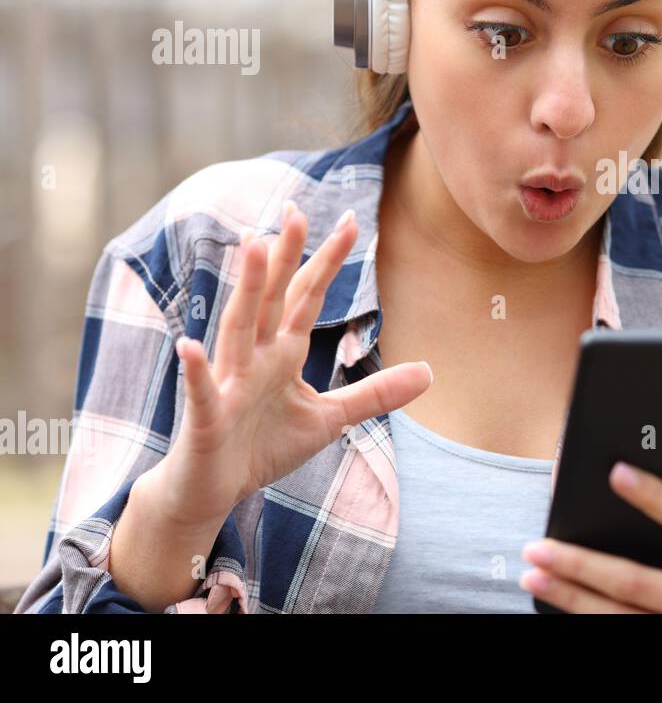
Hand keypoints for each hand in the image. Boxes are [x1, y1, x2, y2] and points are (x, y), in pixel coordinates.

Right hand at [153, 199, 432, 529]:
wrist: (210, 492)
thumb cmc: (262, 448)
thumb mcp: (329, 419)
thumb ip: (373, 393)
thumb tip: (430, 372)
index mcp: (281, 354)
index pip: (307, 298)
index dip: (327, 262)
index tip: (349, 219)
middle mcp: (254, 358)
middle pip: (272, 299)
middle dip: (284, 256)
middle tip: (297, 210)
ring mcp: (228, 384)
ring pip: (237, 329)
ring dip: (245, 289)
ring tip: (251, 244)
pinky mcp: (206, 419)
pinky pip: (202, 392)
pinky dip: (198, 370)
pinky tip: (191, 345)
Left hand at [518, 462, 661, 612]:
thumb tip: (632, 495)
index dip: (654, 495)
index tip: (616, 471)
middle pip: (635, 581)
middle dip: (579, 564)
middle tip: (537, 548)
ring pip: (618, 618)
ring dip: (569, 598)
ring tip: (534, 578)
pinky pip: (623, 637)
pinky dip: (588, 621)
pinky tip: (561, 607)